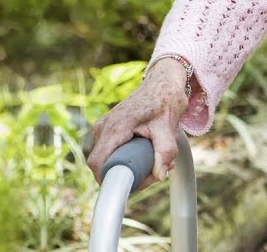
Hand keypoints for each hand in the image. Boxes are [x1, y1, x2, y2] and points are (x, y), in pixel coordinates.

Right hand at [85, 58, 190, 189]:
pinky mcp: (109, 128)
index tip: (132, 184)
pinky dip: (130, 156)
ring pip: (110, 158)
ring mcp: (104, 127)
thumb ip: (165, 152)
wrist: (163, 82)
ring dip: (132, 165)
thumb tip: (159, 176)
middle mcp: (103, 127)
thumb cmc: (165, 100)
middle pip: (105, 163)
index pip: (98, 163)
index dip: (109, 180)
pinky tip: (150, 152)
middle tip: (155, 172)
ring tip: (157, 160)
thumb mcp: (168, 126)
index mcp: (114, 127)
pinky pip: (113, 150)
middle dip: (129, 173)